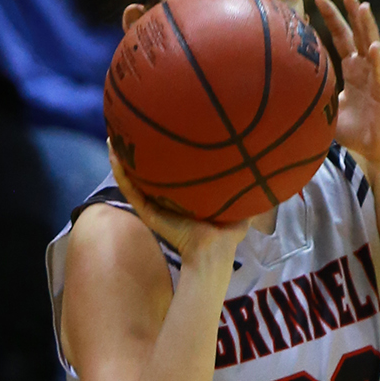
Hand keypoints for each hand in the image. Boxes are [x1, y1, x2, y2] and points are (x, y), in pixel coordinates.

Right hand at [109, 141, 248, 267]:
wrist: (213, 249)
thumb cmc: (227, 233)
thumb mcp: (239, 206)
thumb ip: (247, 190)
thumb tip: (266, 176)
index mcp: (183, 199)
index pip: (169, 175)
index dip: (163, 157)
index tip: (160, 135)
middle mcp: (166, 201)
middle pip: (146, 174)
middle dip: (138, 155)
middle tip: (130, 130)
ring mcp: (154, 207)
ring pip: (132, 179)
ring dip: (121, 159)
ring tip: (113, 138)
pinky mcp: (147, 212)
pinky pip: (129, 190)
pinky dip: (120, 172)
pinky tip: (113, 154)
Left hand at [313, 0, 379, 167]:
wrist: (379, 150)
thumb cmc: (356, 132)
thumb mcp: (326, 112)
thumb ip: (310, 99)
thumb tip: (278, 97)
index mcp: (353, 70)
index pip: (341, 38)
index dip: (331, 18)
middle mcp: (366, 68)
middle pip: (357, 33)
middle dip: (351, 11)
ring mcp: (377, 77)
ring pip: (372, 45)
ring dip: (367, 26)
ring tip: (363, 5)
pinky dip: (377, 59)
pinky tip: (373, 46)